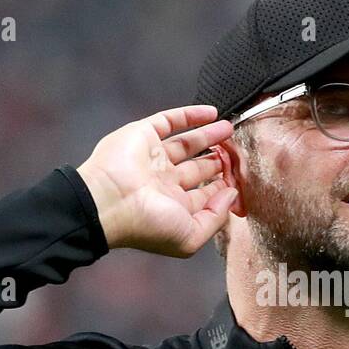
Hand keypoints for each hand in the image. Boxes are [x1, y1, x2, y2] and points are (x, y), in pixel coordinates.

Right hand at [76, 105, 236, 256]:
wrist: (109, 202)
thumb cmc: (148, 224)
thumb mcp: (190, 236)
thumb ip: (216, 217)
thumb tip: (232, 195)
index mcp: (171, 206)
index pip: (201, 194)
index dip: (221, 186)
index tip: (238, 178)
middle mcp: (161, 181)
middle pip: (196, 167)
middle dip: (217, 160)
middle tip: (235, 151)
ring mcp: (152, 157)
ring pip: (186, 142)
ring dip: (208, 135)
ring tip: (229, 128)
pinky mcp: (142, 134)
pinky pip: (169, 120)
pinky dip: (190, 115)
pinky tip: (212, 113)